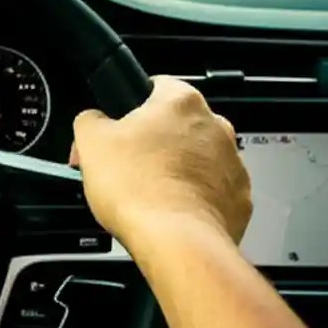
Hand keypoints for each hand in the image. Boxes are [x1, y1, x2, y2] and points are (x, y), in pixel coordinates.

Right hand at [70, 76, 250, 243]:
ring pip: (198, 157)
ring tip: (149, 193)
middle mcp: (214, 125)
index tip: (119, 129)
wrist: (176, 242)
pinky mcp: (238, 196)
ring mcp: (232, 161)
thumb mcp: (90, 142)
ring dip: (177, 169)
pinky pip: (213, 190)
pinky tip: (170, 210)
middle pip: (178, 125)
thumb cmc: (140, 190)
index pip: (155, 86)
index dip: (130, 108)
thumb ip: (89, 119)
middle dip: (155, 142)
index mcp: (180, 101)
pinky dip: (194, 198)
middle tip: (129, 166)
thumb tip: (92, 120)